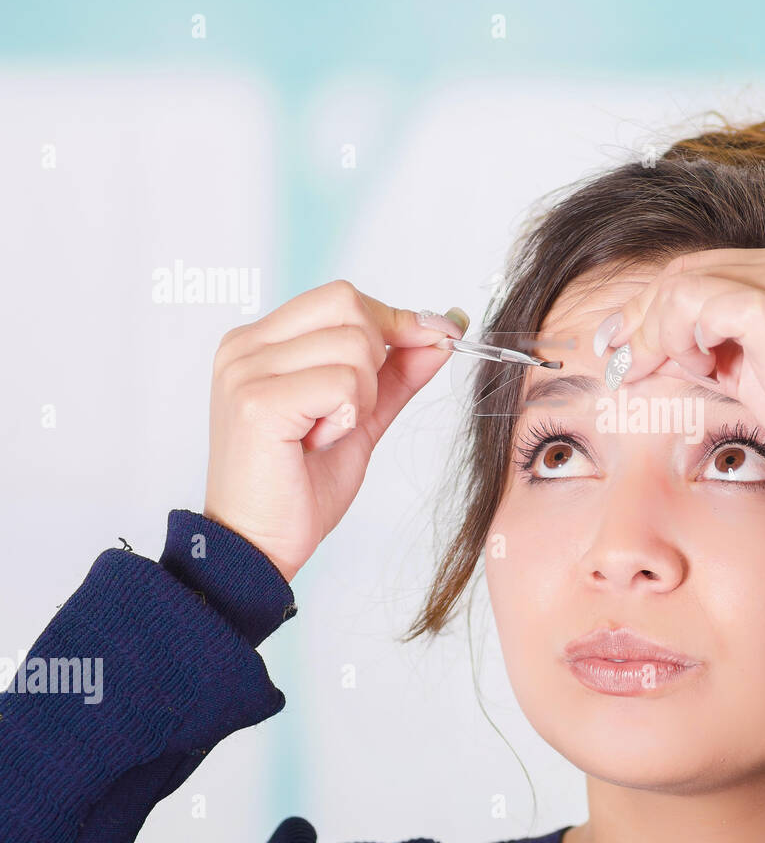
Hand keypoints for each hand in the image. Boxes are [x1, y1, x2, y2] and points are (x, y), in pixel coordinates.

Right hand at [204, 280, 467, 582]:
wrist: (260, 545)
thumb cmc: (299, 487)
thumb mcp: (361, 417)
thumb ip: (396, 373)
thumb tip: (442, 332)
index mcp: (260, 341)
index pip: (343, 297)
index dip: (394, 320)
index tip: (433, 340)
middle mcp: (245, 347)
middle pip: (350, 306)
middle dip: (377, 359)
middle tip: (350, 411)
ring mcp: (246, 371)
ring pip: (354, 347)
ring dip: (362, 399)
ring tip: (325, 433)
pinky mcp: (258, 402)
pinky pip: (344, 383)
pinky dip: (348, 417)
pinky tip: (316, 443)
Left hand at [599, 248, 764, 476]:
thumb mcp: (757, 376)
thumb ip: (712, 354)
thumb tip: (652, 354)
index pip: (697, 273)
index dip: (647, 307)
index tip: (615, 345)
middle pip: (684, 272)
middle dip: (637, 317)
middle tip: (612, 358)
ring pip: (687, 283)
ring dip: (655, 331)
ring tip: (655, 370)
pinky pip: (704, 304)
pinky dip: (683, 334)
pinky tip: (694, 365)